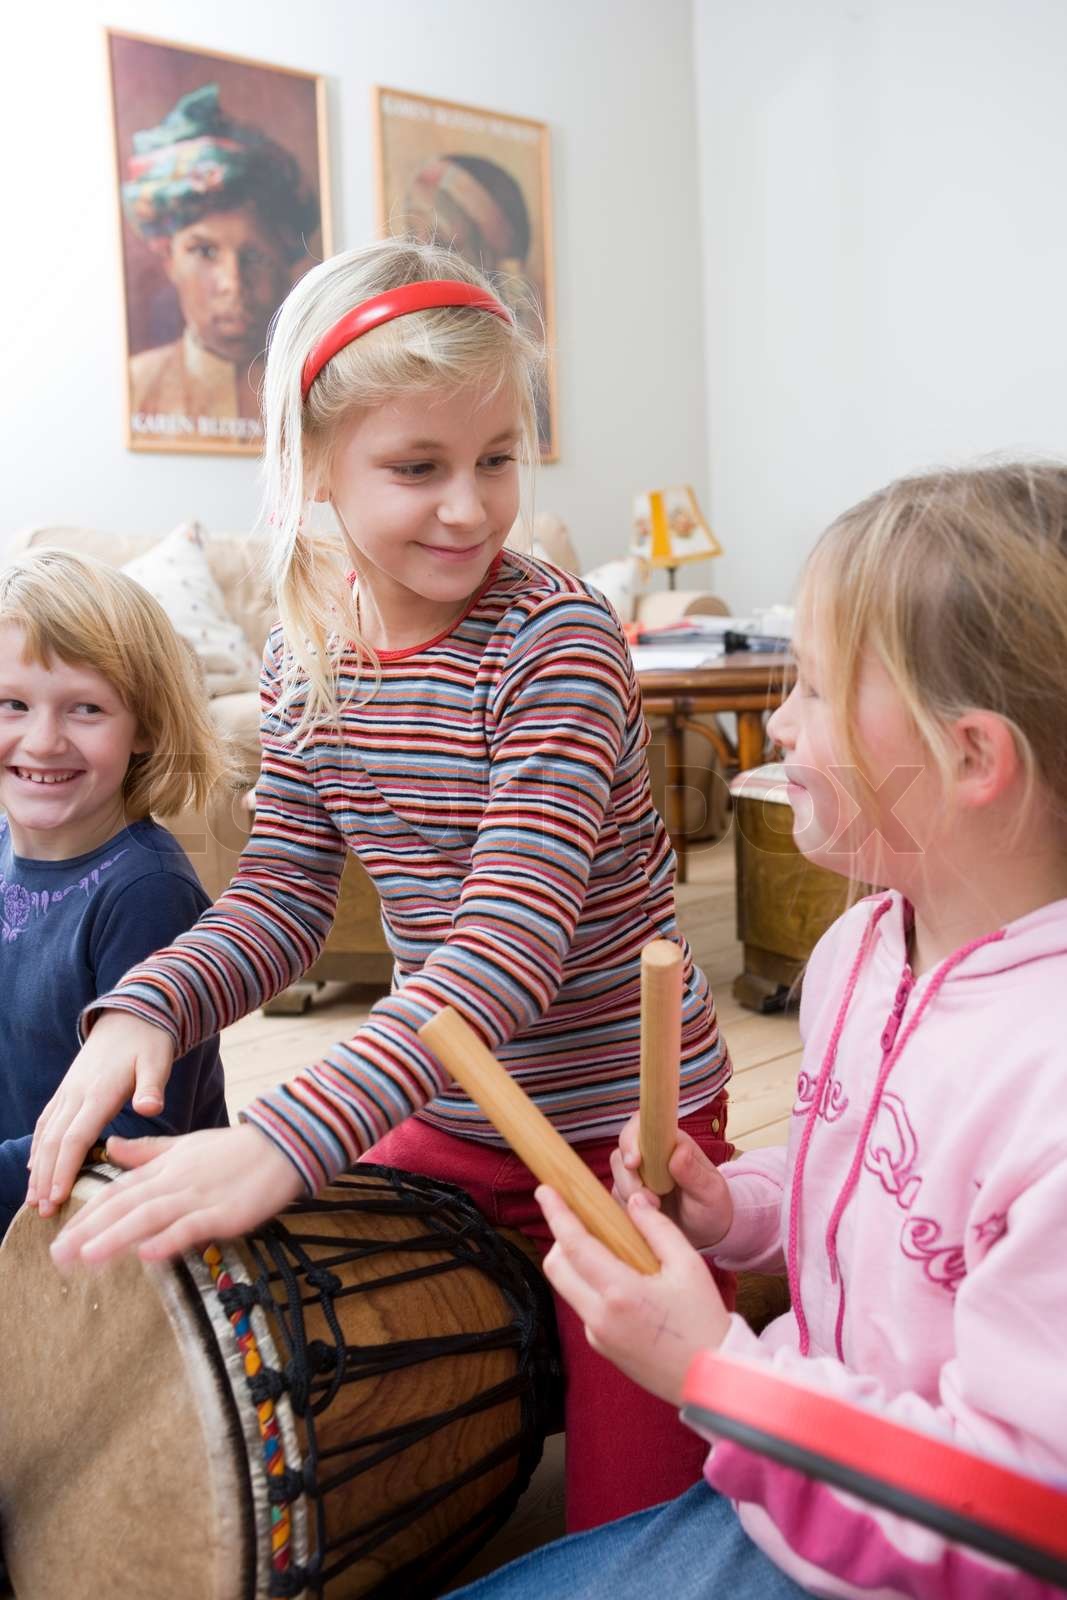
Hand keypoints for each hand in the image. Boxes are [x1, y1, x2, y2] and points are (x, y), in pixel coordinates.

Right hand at [28, 1011, 175, 1215]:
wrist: (133, 1013)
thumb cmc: (149, 1040)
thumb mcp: (158, 1059)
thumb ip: (152, 1086)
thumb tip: (149, 1107)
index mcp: (99, 1092)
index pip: (75, 1138)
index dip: (64, 1169)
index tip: (58, 1198)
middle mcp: (77, 1093)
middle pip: (53, 1142)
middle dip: (45, 1179)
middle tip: (43, 1212)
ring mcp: (69, 1091)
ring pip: (45, 1135)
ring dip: (37, 1168)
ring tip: (34, 1201)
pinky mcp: (68, 1089)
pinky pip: (46, 1122)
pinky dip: (37, 1147)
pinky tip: (34, 1168)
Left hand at [49, 1124, 305, 1268]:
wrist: (283, 1144)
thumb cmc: (235, 1149)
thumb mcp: (186, 1145)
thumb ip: (147, 1151)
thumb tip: (111, 1147)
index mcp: (166, 1166)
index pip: (119, 1191)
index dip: (88, 1213)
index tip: (60, 1236)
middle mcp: (176, 1181)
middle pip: (126, 1206)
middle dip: (90, 1230)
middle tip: (58, 1255)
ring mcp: (200, 1196)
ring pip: (150, 1216)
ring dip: (117, 1236)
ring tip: (86, 1257)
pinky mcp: (226, 1212)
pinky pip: (193, 1226)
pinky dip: (169, 1239)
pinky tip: (148, 1254)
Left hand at [537, 1184, 729, 1406]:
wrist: (711, 1379)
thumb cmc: (703, 1320)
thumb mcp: (688, 1265)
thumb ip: (657, 1228)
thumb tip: (633, 1202)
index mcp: (620, 1294)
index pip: (575, 1246)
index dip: (556, 1214)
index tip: (545, 1191)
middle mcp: (599, 1317)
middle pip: (556, 1269)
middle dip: (560, 1239)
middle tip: (582, 1222)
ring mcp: (597, 1336)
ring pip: (567, 1288)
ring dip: (576, 1263)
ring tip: (610, 1251)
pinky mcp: (601, 1348)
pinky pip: (584, 1308)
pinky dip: (591, 1287)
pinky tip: (622, 1284)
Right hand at [610, 1113, 733, 1252]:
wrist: (708, 1233)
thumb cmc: (712, 1206)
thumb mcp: (710, 1192)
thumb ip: (694, 1173)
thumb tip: (678, 1151)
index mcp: (670, 1143)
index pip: (642, 1124)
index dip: (631, 1138)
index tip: (633, 1163)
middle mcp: (649, 1155)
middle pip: (621, 1154)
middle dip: (630, 1180)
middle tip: (653, 1201)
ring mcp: (637, 1176)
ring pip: (616, 1178)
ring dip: (631, 1197)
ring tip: (657, 1209)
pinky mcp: (629, 1196)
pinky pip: (616, 1199)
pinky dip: (628, 1210)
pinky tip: (648, 1217)